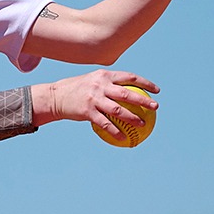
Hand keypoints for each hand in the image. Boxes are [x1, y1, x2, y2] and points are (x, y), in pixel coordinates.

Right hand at [32, 70, 158, 141]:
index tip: (157, 90)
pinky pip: (105, 124)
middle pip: (126, 93)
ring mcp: (94, 99)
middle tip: (155, 107)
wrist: (56, 97)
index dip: (145, 83)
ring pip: (118, 110)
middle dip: (143, 100)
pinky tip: (124, 138)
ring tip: (143, 124)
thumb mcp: (93, 80)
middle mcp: (100, 85)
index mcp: (104, 75)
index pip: (129, 77)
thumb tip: (129, 90)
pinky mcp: (87, 112)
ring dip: (132, 118)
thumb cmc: (77, 89)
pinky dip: (115, 131)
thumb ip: (109, 83)